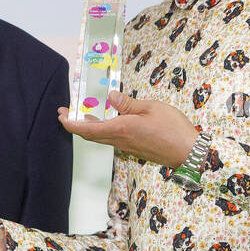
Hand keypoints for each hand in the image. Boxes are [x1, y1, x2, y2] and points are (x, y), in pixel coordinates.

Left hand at [58, 91, 196, 168]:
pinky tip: (107, 121)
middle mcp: (120, 141)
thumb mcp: (151, 108)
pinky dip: (103, 130)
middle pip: (90, 135)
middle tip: (65, 112)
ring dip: (88, 127)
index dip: (70, 123)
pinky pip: (112, 139)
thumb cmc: (173, 129)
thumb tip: (111, 96)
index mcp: (121, 129)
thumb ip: (128, 103)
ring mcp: (127, 146)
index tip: (60, 115)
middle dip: (74, 124)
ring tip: (83, 114)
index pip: (86, 129)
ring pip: (101, 138)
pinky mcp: (135, 148)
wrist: (189, 154)